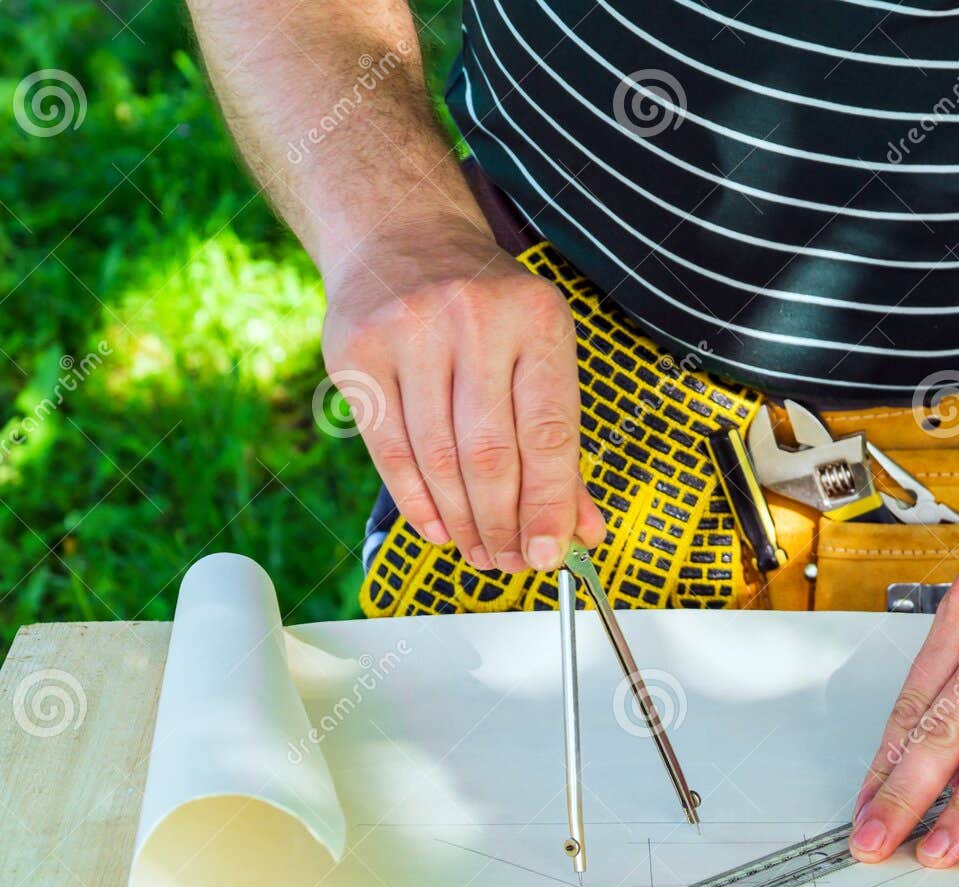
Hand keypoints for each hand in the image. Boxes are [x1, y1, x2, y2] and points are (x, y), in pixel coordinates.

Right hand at [320, 213, 604, 572]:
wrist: (401, 235)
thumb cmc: (487, 308)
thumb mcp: (540, 352)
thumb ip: (561, 444)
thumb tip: (583, 530)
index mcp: (536, 319)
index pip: (548, 433)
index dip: (550, 505)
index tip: (552, 554)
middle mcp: (474, 321)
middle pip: (490, 453)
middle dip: (503, 523)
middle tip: (511, 562)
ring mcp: (410, 332)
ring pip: (437, 458)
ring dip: (461, 521)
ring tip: (479, 552)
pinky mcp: (358, 352)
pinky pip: (390, 449)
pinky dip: (416, 501)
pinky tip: (437, 529)